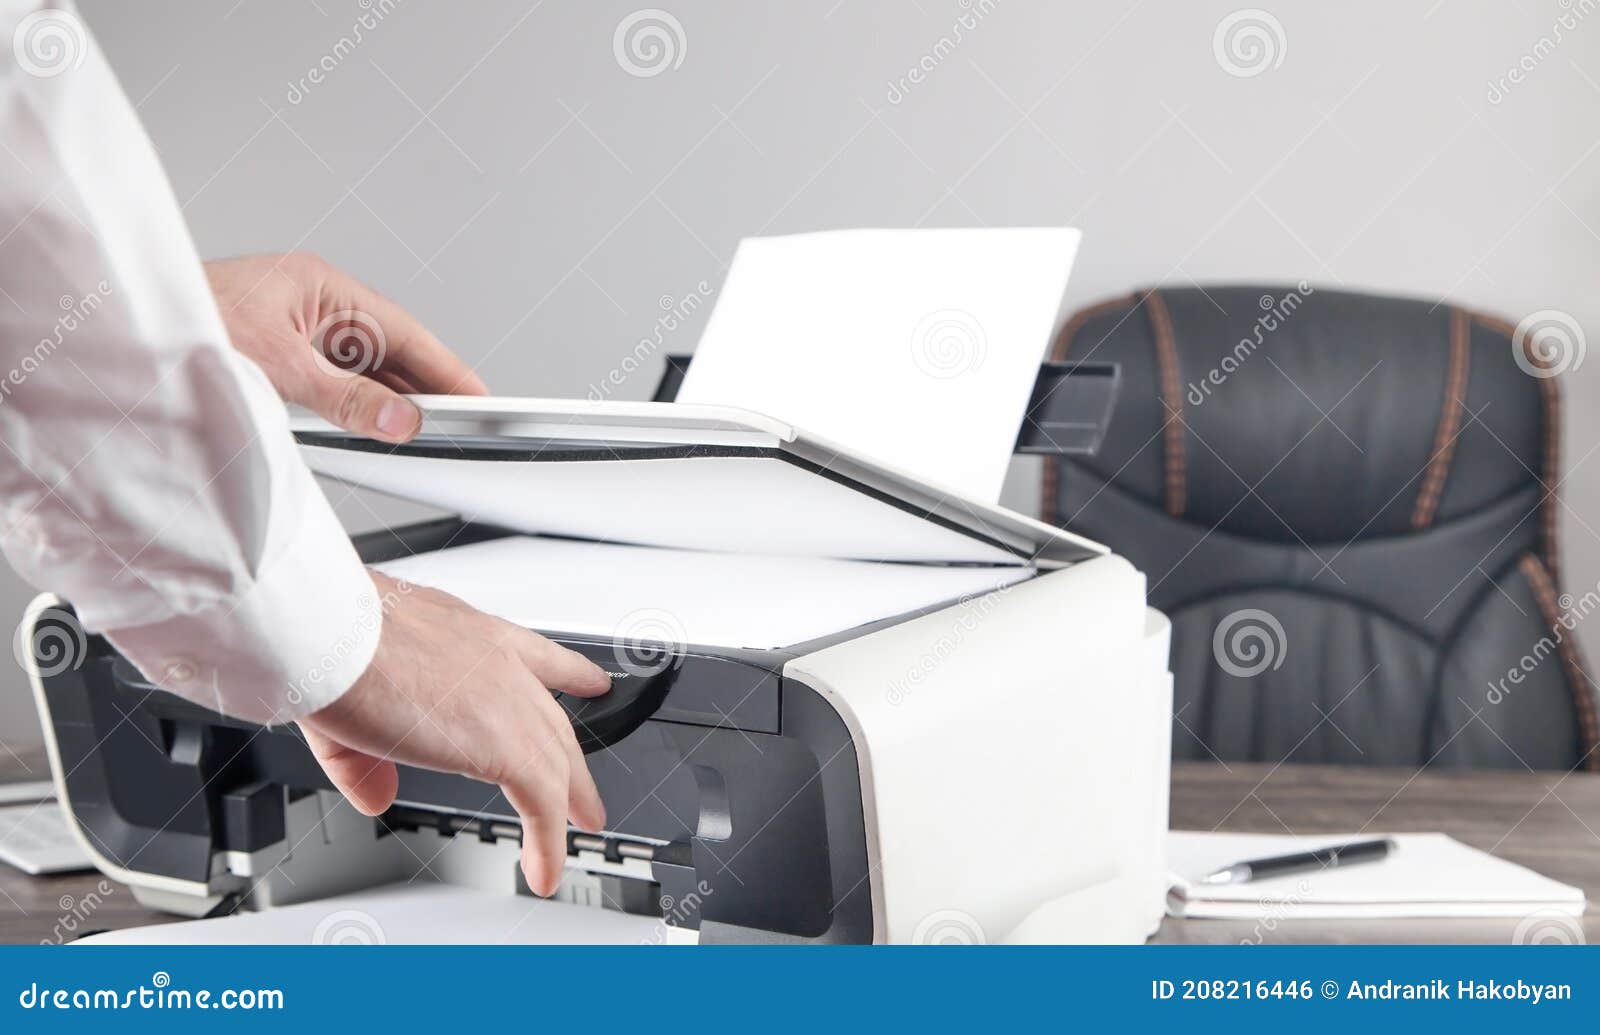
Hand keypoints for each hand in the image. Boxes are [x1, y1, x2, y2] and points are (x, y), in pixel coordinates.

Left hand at [205, 252, 488, 441]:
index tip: (480, 398)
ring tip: (422, 431)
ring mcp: (294, 329)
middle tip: (465, 424)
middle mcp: (311, 303)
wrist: (113, 330)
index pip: (404, 332)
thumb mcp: (278, 368)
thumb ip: (348, 399)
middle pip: (389, 351)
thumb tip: (402, 419)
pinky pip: (333, 382)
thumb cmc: (181, 324)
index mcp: (321, 286)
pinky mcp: (276, 355)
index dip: (447, 368)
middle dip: (424, 388)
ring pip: (361, 370)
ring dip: (387, 400)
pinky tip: (372, 425)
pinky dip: (355, 405)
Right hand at [298, 571, 612, 894]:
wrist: (330, 633)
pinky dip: (546, 840)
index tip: (591, 682)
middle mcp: (499, 661)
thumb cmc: (331, 643)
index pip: (536, 655)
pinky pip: (542, 801)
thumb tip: (378, 796)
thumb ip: (367, 759)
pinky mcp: (508, 742)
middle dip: (573, 758)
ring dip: (569, 801)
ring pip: (556, 759)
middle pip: (553, 719)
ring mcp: (510, 699)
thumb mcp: (350, 699)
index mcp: (468, 636)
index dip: (569, 674)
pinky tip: (544, 867)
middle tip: (584, 790)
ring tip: (579, 829)